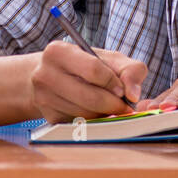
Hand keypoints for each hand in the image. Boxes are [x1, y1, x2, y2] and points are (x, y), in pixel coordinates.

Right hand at [29, 41, 148, 123]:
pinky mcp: (48, 117)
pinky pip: (79, 125)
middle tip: (123, 105)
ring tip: (108, 105)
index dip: (114, 82)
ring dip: (104, 114)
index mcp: (58, 52)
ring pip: (86, 114)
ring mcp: (43, 98)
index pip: (94, 70)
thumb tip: (134, 95)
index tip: (122, 89)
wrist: (51, 77)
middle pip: (90, 97)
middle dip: (114, 104)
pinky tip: (93, 111)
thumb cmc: (85, 65)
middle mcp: (44, 74)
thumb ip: (129, 69)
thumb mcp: (108, 58)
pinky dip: (93, 121)